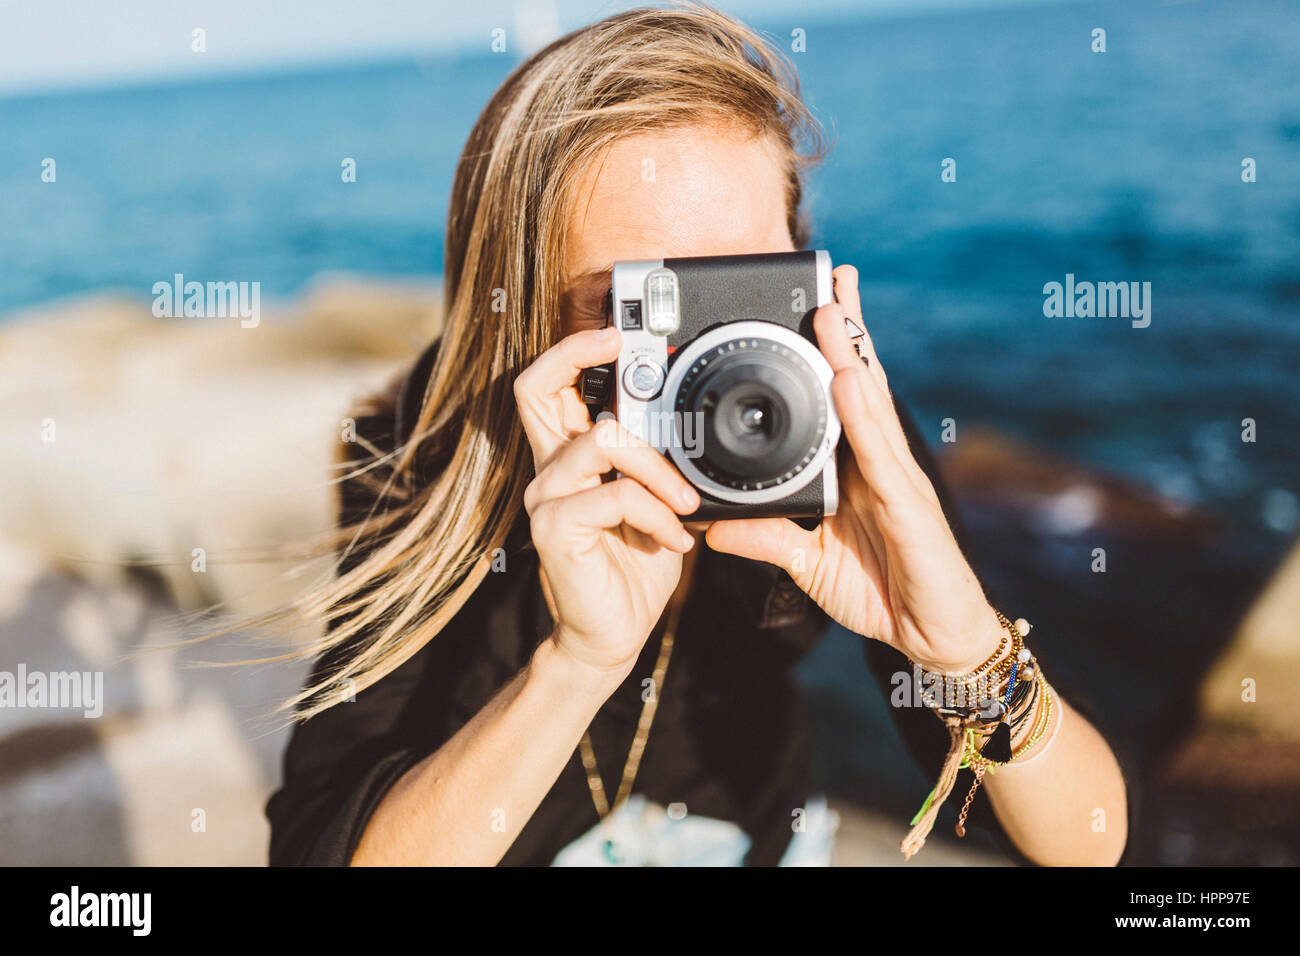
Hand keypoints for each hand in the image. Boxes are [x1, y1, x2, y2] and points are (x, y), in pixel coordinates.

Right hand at [514, 327, 699, 682]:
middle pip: (534, 385)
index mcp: (569, 455)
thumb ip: (657, 463)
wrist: (614, 636)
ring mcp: (544, 497)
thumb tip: (693, 422)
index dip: (575, 348)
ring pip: (602, 438)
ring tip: (687, 504)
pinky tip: (674, 539)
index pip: (548, 384)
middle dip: (579, 352)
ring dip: (658, 468)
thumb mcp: (656, 503)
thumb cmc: (636, 566)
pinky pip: (615, 495)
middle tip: (623, 344)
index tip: (618, 332)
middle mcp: (548, 469)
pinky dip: (656, 514)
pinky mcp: (552, 528)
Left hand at [705, 265, 1003, 673]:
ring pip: (871, 405)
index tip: (809, 309)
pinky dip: (863, 413)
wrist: (933, 638)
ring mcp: (896, 478)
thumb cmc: (882, 592)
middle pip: (861, 384)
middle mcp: (877, 463)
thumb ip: (766, 540)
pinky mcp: (909, 504)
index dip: (830, 354)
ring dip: (853, 353)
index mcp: (854, 470)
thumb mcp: (806, 564)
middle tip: (833, 275)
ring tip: (834, 307)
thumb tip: (713, 527)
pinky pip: (880, 452)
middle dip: (847, 329)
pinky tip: (850, 378)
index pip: (840, 400)